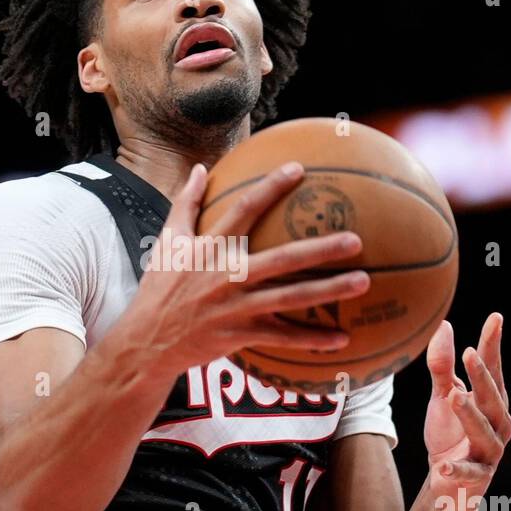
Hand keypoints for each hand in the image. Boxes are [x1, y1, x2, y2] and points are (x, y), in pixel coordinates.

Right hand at [123, 161, 370, 377]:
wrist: (146, 342)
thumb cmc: (160, 289)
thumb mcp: (167, 242)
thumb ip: (185, 203)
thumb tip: (201, 169)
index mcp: (209, 248)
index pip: (243, 211)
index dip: (271, 188)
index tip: (299, 169)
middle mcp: (226, 276)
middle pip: (281, 259)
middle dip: (319, 248)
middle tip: (356, 239)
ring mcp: (236, 307)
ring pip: (290, 298)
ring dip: (329, 291)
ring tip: (364, 281)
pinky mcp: (240, 335)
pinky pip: (283, 338)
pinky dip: (312, 340)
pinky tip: (342, 340)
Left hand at [422, 313, 510, 490]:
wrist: (448, 484)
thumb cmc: (450, 435)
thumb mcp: (442, 398)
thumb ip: (442, 367)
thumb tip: (445, 326)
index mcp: (491, 402)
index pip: (493, 370)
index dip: (493, 345)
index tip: (495, 318)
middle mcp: (498, 424)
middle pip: (493, 398)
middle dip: (482, 376)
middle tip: (468, 354)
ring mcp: (490, 452)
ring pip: (485, 432)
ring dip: (470, 415)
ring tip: (454, 397)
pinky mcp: (478, 477)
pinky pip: (469, 473)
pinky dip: (456, 469)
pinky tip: (442, 465)